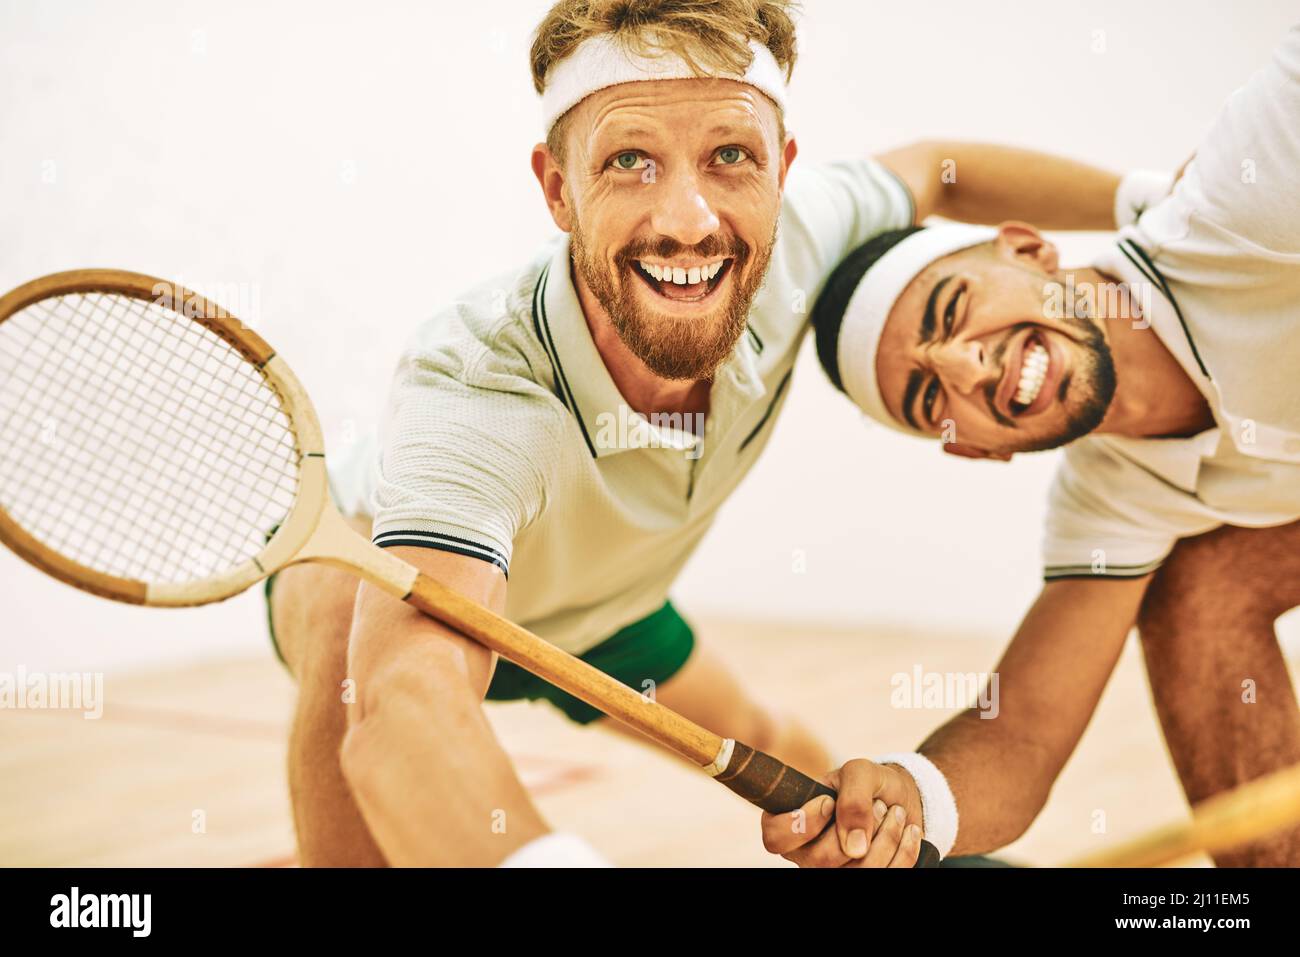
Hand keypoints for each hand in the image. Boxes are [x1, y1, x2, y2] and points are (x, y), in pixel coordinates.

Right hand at [760, 759, 925, 866]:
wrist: (899, 799)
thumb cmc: (869, 783)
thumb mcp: (860, 772)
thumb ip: (852, 799)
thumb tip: (854, 846)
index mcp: (791, 823)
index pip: (776, 837)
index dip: (802, 824)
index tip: (829, 803)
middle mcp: (807, 853)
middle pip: (820, 860)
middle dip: (858, 828)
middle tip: (876, 804)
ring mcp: (835, 870)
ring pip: (857, 873)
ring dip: (886, 839)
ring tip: (894, 814)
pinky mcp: (864, 877)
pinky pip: (886, 875)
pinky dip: (904, 851)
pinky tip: (908, 831)